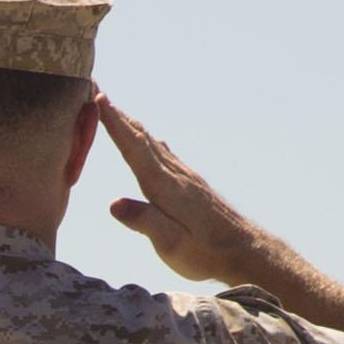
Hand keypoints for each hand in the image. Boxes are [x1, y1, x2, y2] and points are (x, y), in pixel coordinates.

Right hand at [93, 100, 282, 290]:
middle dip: (118, 115)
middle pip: (142, 138)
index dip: (115, 124)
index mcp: (165, 186)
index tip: (99, 99)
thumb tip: (113, 204)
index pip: (134, 149)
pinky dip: (146, 139)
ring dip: (131, 124)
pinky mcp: (191, 184)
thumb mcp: (171, 245)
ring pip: (152, 142)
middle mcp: (175, 174)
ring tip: (115, 110)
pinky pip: (162, 152)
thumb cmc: (206, 252)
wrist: (245, 250)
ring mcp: (185, 176)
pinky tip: (146, 139)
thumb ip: (144, 222)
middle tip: (98, 91)